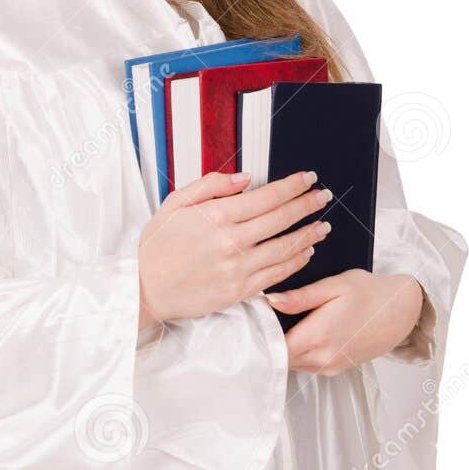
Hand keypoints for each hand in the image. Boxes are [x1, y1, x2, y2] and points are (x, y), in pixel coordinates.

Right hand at [136, 170, 332, 329]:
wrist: (144, 290)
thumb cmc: (158, 245)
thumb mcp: (175, 203)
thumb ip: (210, 185)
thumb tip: (246, 177)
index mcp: (216, 215)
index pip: (268, 196)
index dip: (293, 185)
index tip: (308, 178)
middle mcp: (231, 241)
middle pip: (283, 219)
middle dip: (308, 204)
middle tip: (324, 196)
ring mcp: (237, 268)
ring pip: (285, 248)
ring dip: (309, 234)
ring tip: (324, 224)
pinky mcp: (239, 291)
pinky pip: (277, 275)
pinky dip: (296, 261)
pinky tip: (306, 251)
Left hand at [267, 271, 424, 374]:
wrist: (401, 312)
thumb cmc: (371, 293)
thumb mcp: (335, 285)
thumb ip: (301, 297)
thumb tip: (270, 301)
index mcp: (318, 335)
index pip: (273, 348)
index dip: (260, 335)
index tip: (253, 320)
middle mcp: (322, 357)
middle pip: (280, 357)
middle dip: (272, 340)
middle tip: (267, 319)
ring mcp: (329, 367)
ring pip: (292, 362)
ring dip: (287, 347)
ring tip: (290, 323)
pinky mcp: (335, 370)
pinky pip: (307, 365)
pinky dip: (302, 352)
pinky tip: (308, 332)